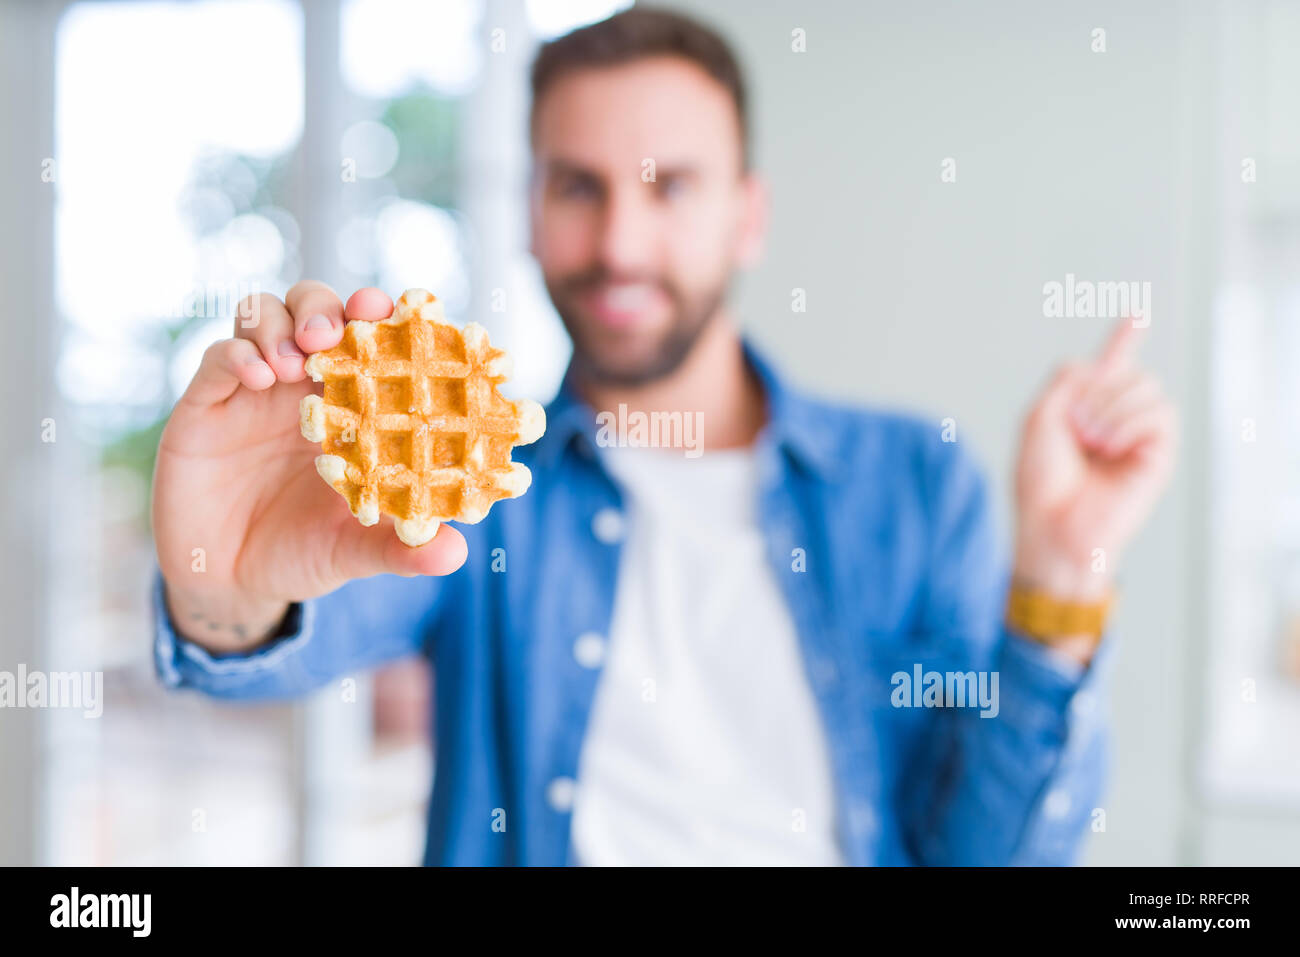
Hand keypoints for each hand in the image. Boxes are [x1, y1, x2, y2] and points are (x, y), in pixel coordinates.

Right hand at [151, 283, 467, 649]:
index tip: (399, 315)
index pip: (368, 341)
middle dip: (325, 309)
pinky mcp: (206, 403)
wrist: (230, 582)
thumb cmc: (303, 552)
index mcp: (348, 405)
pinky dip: (238, 355)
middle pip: (313, 309)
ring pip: (263, 316)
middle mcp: (302, 385)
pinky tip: (258, 376)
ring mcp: (252, 389)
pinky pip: (219, 358)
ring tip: (295, 363)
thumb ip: (400, 548)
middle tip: (332, 335)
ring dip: (280, 324)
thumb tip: (456, 554)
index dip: (383, 320)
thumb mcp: (354, 551)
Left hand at [1012, 319, 1177, 603]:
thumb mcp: (1039, 418)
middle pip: (1128, 370)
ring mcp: (1140, 434)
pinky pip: (1159, 413)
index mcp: (1085, 407)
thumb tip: (1103, 363)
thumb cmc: (1040, 479)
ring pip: (1147, 385)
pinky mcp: (1159, 452)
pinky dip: (1129, 424)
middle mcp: (1116, 417)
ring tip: (1090, 441)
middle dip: (1097, 390)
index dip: (1123, 340)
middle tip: (1075, 427)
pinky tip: (1110, 447)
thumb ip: (1066, 380)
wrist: (1054, 523)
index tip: (1137, 315)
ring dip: (1111, 408)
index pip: (1111, 366)